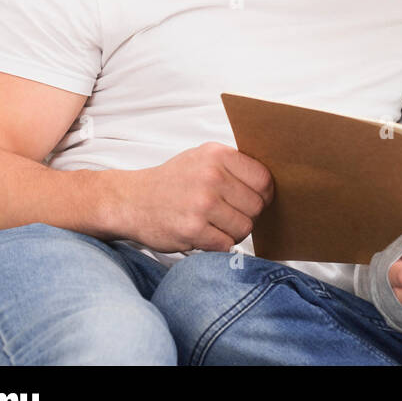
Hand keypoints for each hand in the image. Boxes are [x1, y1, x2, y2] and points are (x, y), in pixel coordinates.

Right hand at [105, 142, 272, 252]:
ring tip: (215, 224)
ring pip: (244, 228)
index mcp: (217, 155)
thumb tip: (272, 183)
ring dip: (233, 232)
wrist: (129, 201)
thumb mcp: (202, 159)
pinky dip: (218, 244)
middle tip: (228, 214)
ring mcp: (202, 204)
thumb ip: (234, 166)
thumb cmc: (172, 182)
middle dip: (247, 215)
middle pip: (256, 206)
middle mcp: (211, 176)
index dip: (263, 194)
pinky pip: (226, 245)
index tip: (253, 199)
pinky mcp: (192, 230)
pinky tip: (204, 234)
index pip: (264, 179)